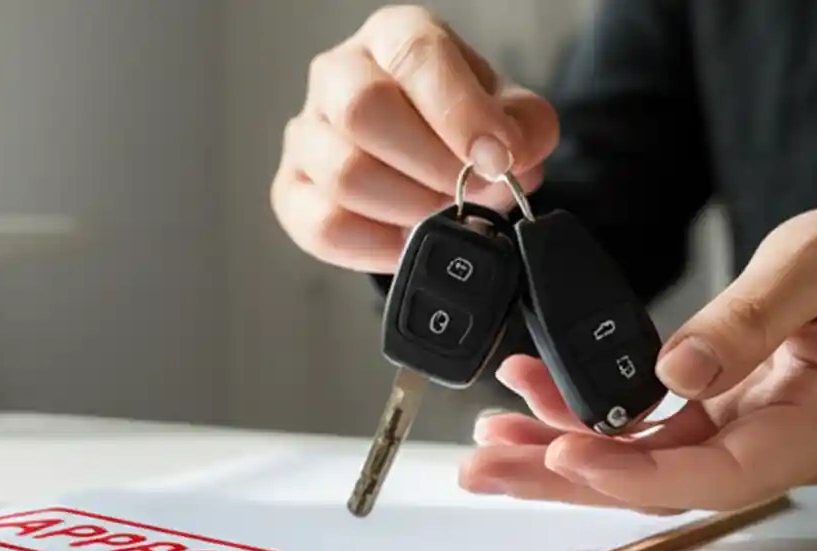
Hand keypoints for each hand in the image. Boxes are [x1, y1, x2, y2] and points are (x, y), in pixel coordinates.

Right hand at [270, 5, 558, 272]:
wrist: (422, 162)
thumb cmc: (457, 127)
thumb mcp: (507, 114)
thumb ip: (525, 128)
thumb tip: (517, 160)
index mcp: (393, 37)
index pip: (414, 55)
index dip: (459, 111)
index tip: (498, 157)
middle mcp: (338, 76)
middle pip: (363, 110)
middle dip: (431, 165)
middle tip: (474, 193)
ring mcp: (306, 134)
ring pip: (343, 173)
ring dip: (408, 208)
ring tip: (445, 217)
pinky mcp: (291, 191)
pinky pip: (324, 226)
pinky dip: (376, 245)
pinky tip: (407, 240)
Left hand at [462, 205, 816, 511]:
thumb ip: (750, 317)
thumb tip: (677, 370)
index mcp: (813, 424)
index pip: (713, 474)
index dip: (631, 472)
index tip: (563, 453)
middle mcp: (777, 445)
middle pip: (657, 483)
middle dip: (561, 476)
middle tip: (484, 468)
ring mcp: (747, 433)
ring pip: (640, 462)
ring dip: (559, 448)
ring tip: (489, 436)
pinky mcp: (724, 413)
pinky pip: (646, 429)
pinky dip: (587, 413)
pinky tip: (534, 398)